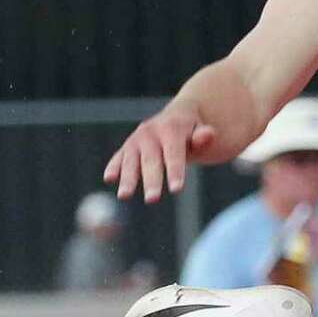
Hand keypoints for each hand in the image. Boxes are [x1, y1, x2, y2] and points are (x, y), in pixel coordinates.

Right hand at [103, 102, 217, 202]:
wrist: (179, 116)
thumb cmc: (195, 131)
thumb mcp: (202, 131)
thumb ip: (203, 136)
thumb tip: (208, 134)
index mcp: (171, 127)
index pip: (174, 153)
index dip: (175, 171)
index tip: (177, 190)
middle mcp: (151, 132)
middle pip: (151, 160)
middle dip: (151, 180)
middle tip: (152, 200)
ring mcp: (137, 139)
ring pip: (131, 160)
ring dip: (127, 178)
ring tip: (124, 196)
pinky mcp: (128, 147)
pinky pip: (119, 157)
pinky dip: (113, 167)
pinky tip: (109, 178)